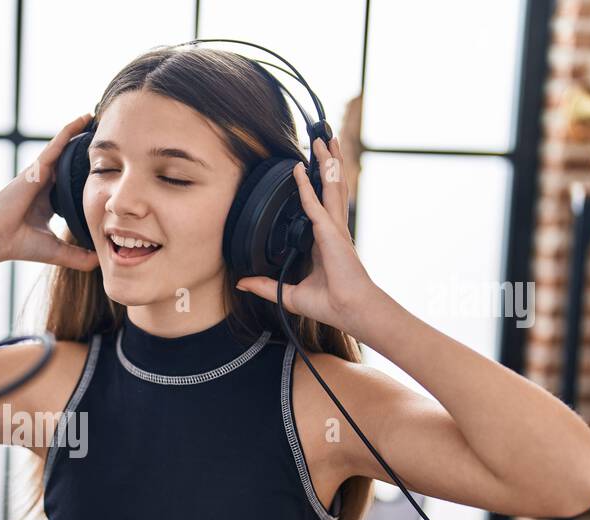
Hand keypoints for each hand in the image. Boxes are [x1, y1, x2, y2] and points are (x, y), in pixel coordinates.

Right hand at [0, 113, 100, 271]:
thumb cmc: (19, 244)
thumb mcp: (56, 251)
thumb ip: (77, 256)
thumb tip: (100, 262)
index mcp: (47, 201)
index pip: (70, 185)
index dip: (84, 176)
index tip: (102, 169)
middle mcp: (44, 184)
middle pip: (68, 162)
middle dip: (83, 150)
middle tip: (106, 137)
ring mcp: (40, 173)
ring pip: (64, 148)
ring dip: (80, 132)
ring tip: (98, 118)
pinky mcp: (37, 167)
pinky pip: (57, 144)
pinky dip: (70, 130)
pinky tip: (84, 118)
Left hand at [236, 136, 380, 335]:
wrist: (349, 310)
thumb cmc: (329, 304)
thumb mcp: (287, 294)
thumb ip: (263, 285)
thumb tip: (240, 283)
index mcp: (325, 240)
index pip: (322, 202)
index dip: (319, 182)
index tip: (312, 165)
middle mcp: (332, 229)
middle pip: (332, 186)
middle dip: (329, 161)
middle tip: (326, 139)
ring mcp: (334, 229)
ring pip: (331, 186)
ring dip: (326, 162)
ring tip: (323, 140)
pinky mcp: (331, 234)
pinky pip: (315, 205)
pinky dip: (307, 186)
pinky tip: (301, 169)